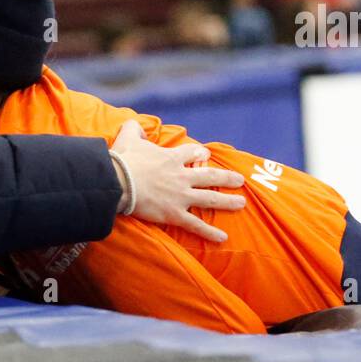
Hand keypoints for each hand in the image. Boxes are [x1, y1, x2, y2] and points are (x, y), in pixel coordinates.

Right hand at [110, 120, 246, 242]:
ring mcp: (180, 196)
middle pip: (209, 176)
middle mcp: (181, 177)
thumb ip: (133, 129)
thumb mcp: (128, 137)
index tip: (206, 154)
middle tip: (240, 180)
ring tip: (241, 203)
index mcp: (171, 159)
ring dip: (227, 201)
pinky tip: (222, 237)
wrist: (119, 181)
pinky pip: (195, 224)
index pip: (192, 153)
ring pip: (210, 199)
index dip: (200, 153)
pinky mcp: (174, 214)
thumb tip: (133, 124)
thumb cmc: (124, 160)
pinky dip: (209, 232)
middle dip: (226, 178)